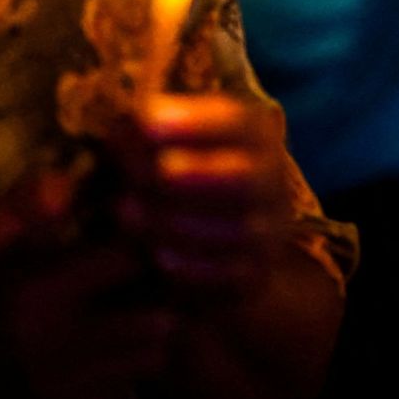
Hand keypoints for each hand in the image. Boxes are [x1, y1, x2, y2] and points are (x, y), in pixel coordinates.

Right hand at [0, 169, 175, 398]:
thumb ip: (26, 205)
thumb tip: (75, 179)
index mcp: (33, 295)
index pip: (126, 261)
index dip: (138, 241)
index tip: (135, 231)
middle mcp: (53, 351)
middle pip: (153, 318)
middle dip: (158, 292)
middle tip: (150, 272)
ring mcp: (58, 394)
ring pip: (146, 360)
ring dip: (148, 331)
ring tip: (131, 306)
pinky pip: (120, 391)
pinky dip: (123, 366)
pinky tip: (103, 343)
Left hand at [108, 94, 293, 297]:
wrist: (213, 236)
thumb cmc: (173, 171)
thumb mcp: (168, 139)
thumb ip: (149, 127)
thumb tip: (126, 125)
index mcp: (257, 134)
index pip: (239, 122)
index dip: (194, 122)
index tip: (146, 122)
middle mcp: (273, 181)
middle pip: (245, 177)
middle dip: (189, 173)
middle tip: (133, 174)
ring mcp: (269, 232)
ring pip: (237, 230)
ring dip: (176, 222)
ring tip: (125, 212)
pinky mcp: (254, 275)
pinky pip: (231, 276)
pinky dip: (193, 266)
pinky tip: (156, 255)